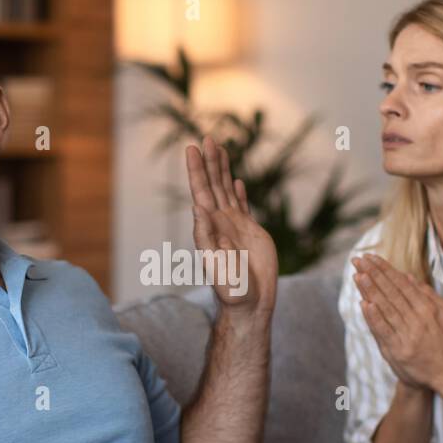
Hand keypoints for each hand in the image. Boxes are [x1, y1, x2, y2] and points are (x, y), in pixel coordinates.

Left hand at [184, 135, 277, 316]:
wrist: (250, 305)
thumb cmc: (232, 291)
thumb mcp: (217, 265)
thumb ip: (206, 239)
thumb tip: (198, 209)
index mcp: (210, 228)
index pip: (201, 192)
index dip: (197, 171)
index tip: (193, 149)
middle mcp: (219, 223)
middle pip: (212, 186)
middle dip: (209, 162)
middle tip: (206, 138)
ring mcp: (234, 226)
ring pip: (227, 191)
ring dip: (222, 170)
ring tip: (218, 148)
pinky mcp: (249, 232)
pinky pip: (243, 206)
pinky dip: (240, 192)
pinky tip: (238, 180)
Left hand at [352, 252, 442, 392]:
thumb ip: (426, 295)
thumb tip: (408, 276)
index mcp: (428, 308)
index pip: (402, 284)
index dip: (386, 269)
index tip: (372, 258)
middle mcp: (417, 319)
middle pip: (392, 292)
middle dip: (374, 274)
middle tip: (359, 260)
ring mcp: (407, 335)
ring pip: (386, 308)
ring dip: (371, 291)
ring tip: (358, 275)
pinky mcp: (398, 350)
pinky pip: (384, 331)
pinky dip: (373, 317)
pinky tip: (364, 304)